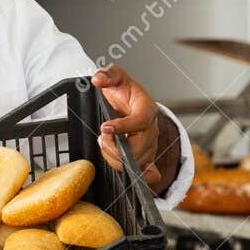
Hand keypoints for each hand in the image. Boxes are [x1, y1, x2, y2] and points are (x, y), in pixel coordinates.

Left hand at [92, 65, 178, 192]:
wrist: (131, 105)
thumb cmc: (124, 92)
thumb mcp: (116, 76)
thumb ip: (108, 74)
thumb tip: (98, 79)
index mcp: (147, 109)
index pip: (140, 122)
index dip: (123, 127)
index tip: (104, 128)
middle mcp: (152, 130)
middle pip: (139, 148)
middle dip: (115, 147)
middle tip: (102, 138)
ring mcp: (151, 145)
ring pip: (135, 162)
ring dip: (114, 158)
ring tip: (105, 144)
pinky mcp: (146, 157)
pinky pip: (147, 173)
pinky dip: (139, 176)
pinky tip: (132, 173)